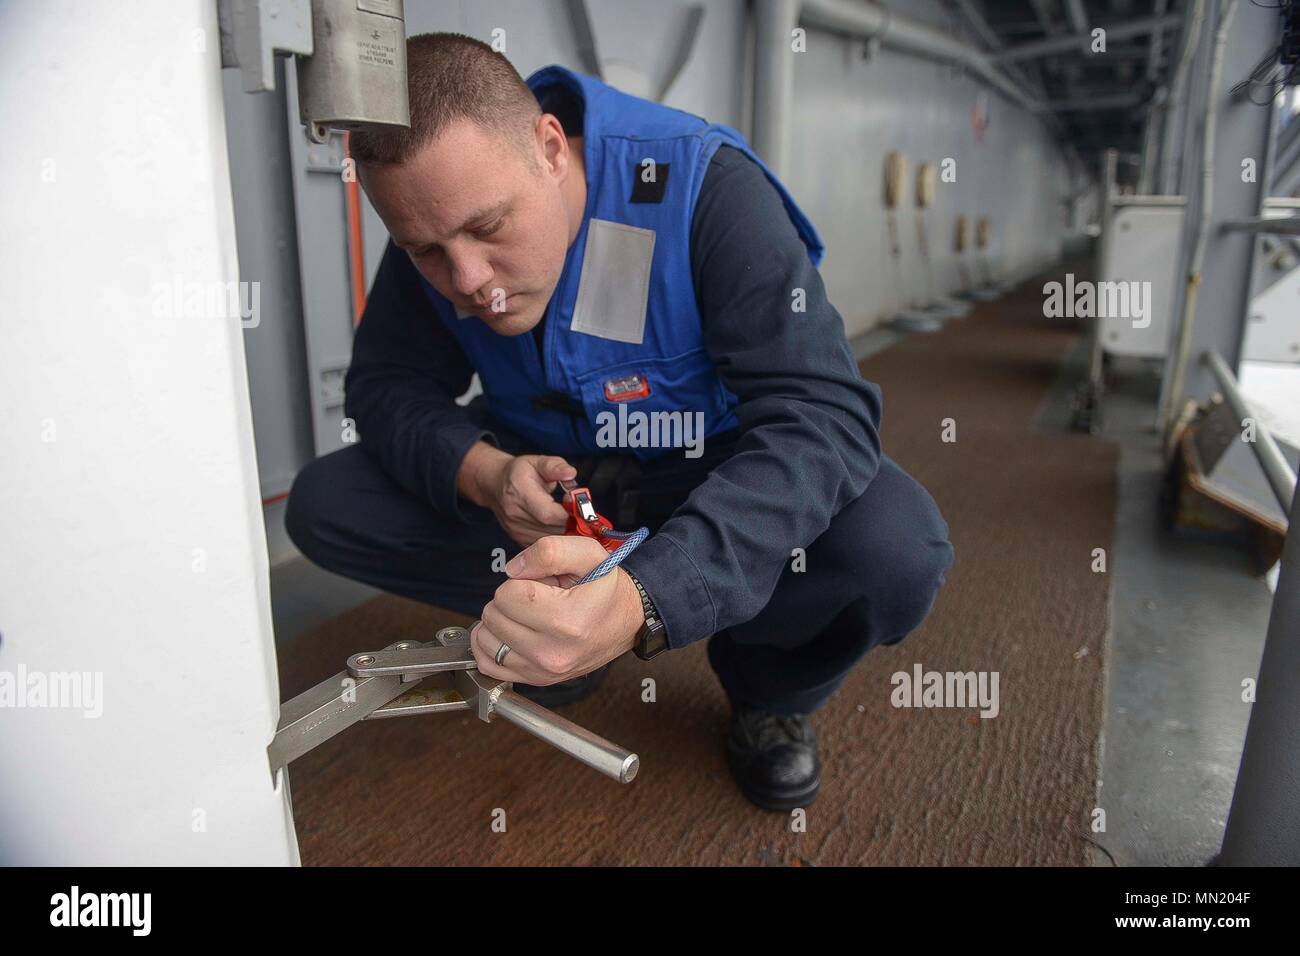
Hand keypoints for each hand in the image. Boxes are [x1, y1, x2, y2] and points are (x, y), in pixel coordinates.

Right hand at [459, 443, 576, 546]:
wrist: (496, 485)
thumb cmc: (520, 472)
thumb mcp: (538, 461)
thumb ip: (556, 466)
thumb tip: (570, 474)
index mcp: (520, 492)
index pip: (548, 513)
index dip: (568, 513)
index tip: (578, 505)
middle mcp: (515, 514)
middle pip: (551, 529)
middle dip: (571, 522)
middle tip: (577, 511)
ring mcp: (516, 530)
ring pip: (550, 540)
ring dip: (565, 531)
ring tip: (568, 516)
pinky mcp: (519, 540)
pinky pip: (544, 545)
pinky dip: (556, 539)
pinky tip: (559, 526)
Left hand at [470, 535, 645, 685]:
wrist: (628, 620)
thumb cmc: (607, 587)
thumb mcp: (587, 553)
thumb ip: (548, 551)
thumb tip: (512, 570)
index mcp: (565, 621)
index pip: (507, 594)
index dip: (520, 581)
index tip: (543, 584)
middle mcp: (552, 652)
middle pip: (494, 616)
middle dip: (510, 600)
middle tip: (539, 600)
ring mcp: (543, 671)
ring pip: (485, 639)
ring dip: (501, 621)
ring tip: (530, 617)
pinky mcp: (536, 680)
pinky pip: (488, 664)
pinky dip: (492, 646)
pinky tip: (511, 633)